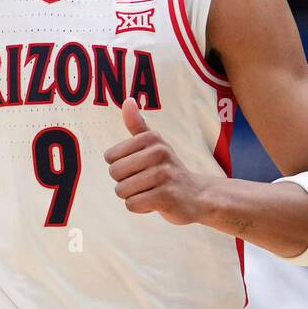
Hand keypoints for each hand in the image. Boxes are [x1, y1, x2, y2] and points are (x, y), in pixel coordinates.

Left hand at [103, 97, 212, 224]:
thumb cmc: (168, 169)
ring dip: (133, 196)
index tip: (139, 168)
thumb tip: (128, 101)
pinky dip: (140, 207)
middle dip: (125, 182)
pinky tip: (155, 202)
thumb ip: (138, 125)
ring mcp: (164, 175)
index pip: (110, 156)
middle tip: (145, 182)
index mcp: (152, 139)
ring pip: (122, 190)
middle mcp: (159, 153)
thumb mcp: (155, 145)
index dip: (120, 166)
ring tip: (151, 191)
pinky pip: (133, 204)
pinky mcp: (166, 196)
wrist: (197, 195)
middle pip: (115, 173)